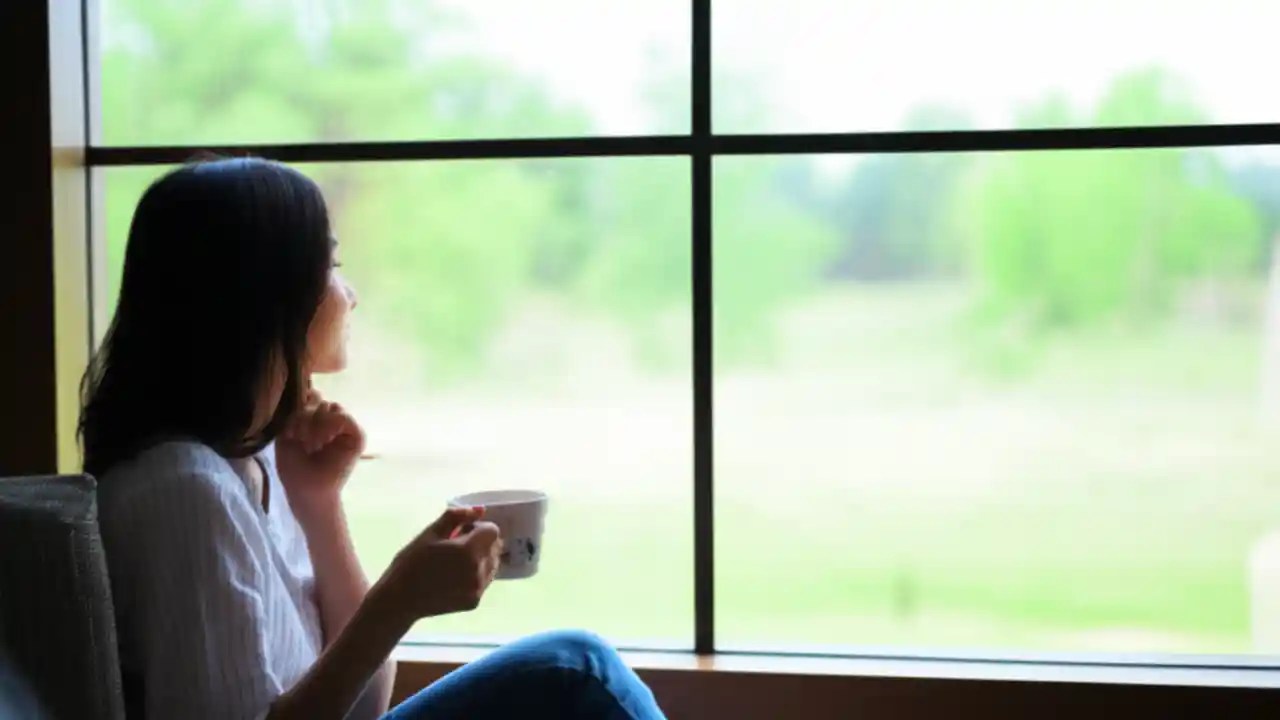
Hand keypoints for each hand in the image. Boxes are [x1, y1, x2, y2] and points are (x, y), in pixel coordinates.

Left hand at [275, 390, 365, 505]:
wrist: (306, 489)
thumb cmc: (294, 466)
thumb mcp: (287, 433)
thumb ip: (297, 411)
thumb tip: (313, 391)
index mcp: (314, 417)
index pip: (310, 394)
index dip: (299, 406)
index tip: (290, 428)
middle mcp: (331, 419)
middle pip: (318, 399)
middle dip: (304, 417)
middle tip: (299, 438)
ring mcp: (344, 427)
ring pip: (330, 406)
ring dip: (315, 424)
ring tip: (310, 444)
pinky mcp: (356, 436)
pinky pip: (343, 417)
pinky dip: (329, 426)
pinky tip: (323, 441)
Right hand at [379, 507, 502, 622]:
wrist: (399, 600)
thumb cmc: (411, 562)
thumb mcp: (430, 533)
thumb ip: (456, 517)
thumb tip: (480, 509)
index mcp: (469, 550)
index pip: (492, 530)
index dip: (477, 527)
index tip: (459, 532)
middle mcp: (479, 570)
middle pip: (495, 547)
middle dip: (480, 542)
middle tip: (455, 547)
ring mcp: (478, 588)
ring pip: (492, 564)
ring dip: (480, 558)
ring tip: (455, 563)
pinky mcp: (474, 602)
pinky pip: (484, 581)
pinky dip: (476, 575)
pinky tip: (454, 577)